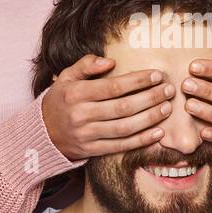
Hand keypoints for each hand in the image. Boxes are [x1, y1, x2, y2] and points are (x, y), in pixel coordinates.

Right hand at [41, 53, 172, 160]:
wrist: (42, 133)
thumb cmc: (61, 100)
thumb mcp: (66, 77)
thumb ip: (86, 65)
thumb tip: (110, 61)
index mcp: (76, 94)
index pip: (113, 87)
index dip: (137, 81)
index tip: (157, 75)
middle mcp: (81, 115)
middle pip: (123, 107)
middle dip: (150, 98)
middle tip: (169, 90)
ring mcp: (87, 135)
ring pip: (125, 128)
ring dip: (150, 118)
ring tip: (167, 108)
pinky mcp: (92, 151)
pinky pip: (121, 146)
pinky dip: (141, 141)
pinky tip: (158, 132)